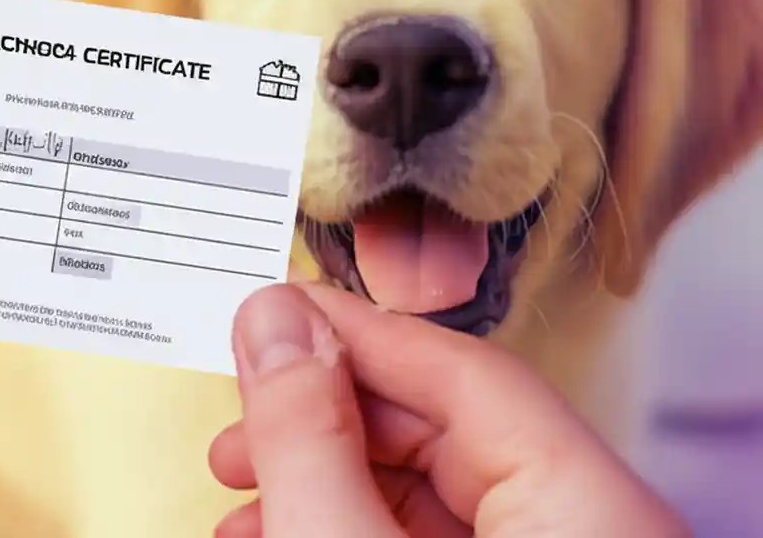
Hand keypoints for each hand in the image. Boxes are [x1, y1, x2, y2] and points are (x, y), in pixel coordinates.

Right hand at [210, 283, 689, 536]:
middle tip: (244, 418)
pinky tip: (282, 529)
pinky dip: (351, 523)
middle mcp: (588, 532)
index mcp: (588, 511)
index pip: (466, 371)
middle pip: (443, 429)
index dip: (354, 331)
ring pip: (429, 492)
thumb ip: (309, 439)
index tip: (271, 315)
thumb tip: (273, 324)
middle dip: (321, 420)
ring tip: (244, 493)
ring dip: (322, 478)